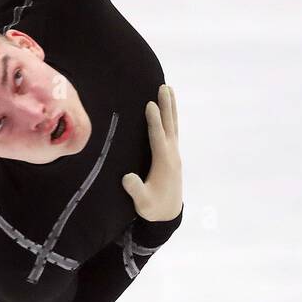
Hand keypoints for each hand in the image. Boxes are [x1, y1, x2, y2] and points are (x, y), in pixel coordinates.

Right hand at [122, 84, 181, 222]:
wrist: (169, 214)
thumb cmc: (154, 208)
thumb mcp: (143, 203)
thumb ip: (136, 190)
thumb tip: (127, 178)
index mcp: (163, 162)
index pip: (157, 137)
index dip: (154, 121)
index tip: (150, 104)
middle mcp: (171, 154)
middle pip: (169, 126)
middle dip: (166, 106)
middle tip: (164, 87)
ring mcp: (174, 153)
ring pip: (173, 125)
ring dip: (171, 107)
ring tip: (169, 89)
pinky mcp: (173, 155)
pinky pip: (172, 131)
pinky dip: (170, 117)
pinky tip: (168, 110)